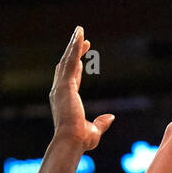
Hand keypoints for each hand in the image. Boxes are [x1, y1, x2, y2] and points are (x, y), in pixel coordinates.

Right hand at [50, 27, 114, 149]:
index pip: (71, 80)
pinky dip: (74, 47)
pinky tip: (80, 36)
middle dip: (74, 52)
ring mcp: (60, 87)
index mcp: (65, 101)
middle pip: (67, 66)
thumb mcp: (94, 131)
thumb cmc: (80, 141)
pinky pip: (70, 61)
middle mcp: (59, 92)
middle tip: (83, 39)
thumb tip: (112, 117)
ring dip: (74, 45)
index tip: (82, 60)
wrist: (71, 141)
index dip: (76, 68)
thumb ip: (101, 123)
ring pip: (67, 60)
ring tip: (80, 31)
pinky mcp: (64, 85)